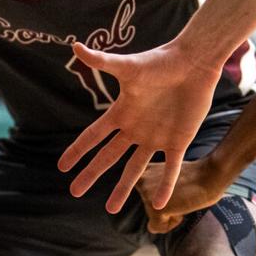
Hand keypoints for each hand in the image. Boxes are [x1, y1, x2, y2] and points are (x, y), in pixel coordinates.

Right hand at [57, 40, 223, 213]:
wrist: (193, 63)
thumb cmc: (160, 61)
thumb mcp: (128, 66)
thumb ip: (102, 62)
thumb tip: (75, 45)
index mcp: (121, 114)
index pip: (93, 137)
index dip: (77, 151)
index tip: (62, 166)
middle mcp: (134, 129)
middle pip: (108, 157)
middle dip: (91, 174)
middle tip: (75, 192)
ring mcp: (155, 137)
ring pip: (134, 169)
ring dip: (122, 189)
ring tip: (110, 209)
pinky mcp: (178, 141)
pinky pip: (170, 168)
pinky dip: (165, 185)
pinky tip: (160, 203)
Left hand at [136, 157, 224, 233]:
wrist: (212, 174)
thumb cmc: (196, 177)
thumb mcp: (168, 178)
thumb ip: (156, 192)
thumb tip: (150, 228)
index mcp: (142, 170)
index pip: (145, 197)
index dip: (163, 195)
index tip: (176, 184)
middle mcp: (140, 181)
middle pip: (149, 209)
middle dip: (166, 207)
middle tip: (181, 192)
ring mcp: (146, 195)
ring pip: (154, 219)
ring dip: (171, 213)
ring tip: (183, 196)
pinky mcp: (155, 209)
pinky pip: (158, 228)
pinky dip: (172, 223)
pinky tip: (182, 206)